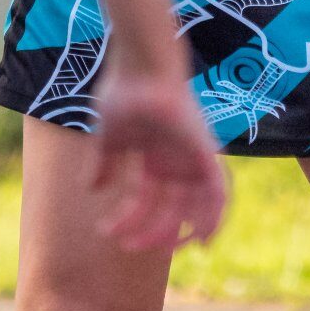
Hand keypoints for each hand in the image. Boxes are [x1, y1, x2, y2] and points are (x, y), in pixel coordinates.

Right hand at [90, 64, 227, 251]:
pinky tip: (202, 237)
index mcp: (156, 158)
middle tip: (127, 246)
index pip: (145, 200)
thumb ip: (105, 161)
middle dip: (149, 233)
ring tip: (161, 249)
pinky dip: (213, 216)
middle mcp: (176, 161)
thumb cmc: (127, 88)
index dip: (129, 221)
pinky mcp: (204, 149)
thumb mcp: (110, 133)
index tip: (107, 234)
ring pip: (194, 208)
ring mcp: (191, 156)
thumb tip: (92, 190)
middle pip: (169, 210)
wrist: (143, 61)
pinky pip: (217, 190)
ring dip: (178, 231)